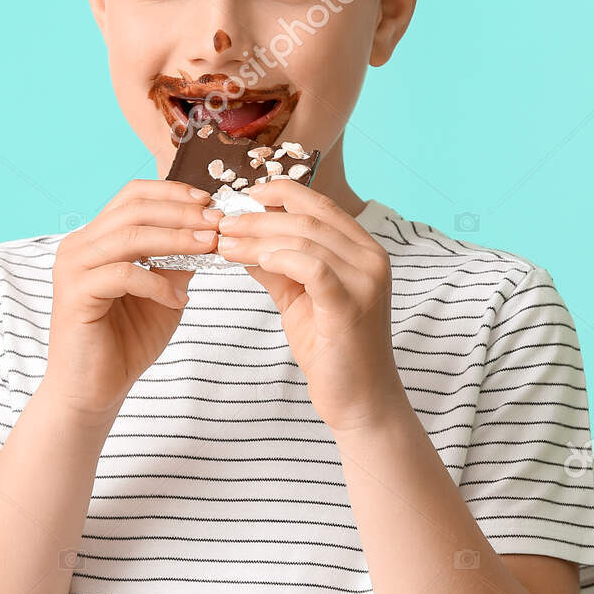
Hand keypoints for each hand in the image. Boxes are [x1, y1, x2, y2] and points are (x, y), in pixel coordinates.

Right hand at [44, 179, 220, 422]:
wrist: (94, 390)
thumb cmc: (126, 342)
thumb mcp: (163, 294)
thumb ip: (177, 263)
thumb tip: (210, 232)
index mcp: (97, 238)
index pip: (133, 196)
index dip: (172, 193)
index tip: (210, 202)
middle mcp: (79, 245)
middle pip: (133, 209)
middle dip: (181, 212)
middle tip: (217, 222)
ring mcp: (73, 267)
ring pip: (129, 235)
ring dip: (175, 238)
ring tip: (209, 247)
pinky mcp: (74, 294)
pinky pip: (122, 274)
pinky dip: (156, 283)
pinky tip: (178, 300)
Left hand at [215, 180, 404, 431]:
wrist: (358, 400)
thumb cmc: (331, 349)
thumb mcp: (299, 297)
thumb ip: (277, 266)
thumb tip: (242, 241)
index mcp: (363, 250)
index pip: (321, 205)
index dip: (282, 193)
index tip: (245, 196)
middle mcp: (371, 258)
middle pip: (307, 218)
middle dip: (258, 217)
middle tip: (222, 224)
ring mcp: (365, 280)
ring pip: (305, 239)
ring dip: (257, 237)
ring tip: (224, 243)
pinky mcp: (350, 305)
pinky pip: (310, 267)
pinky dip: (277, 258)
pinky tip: (250, 261)